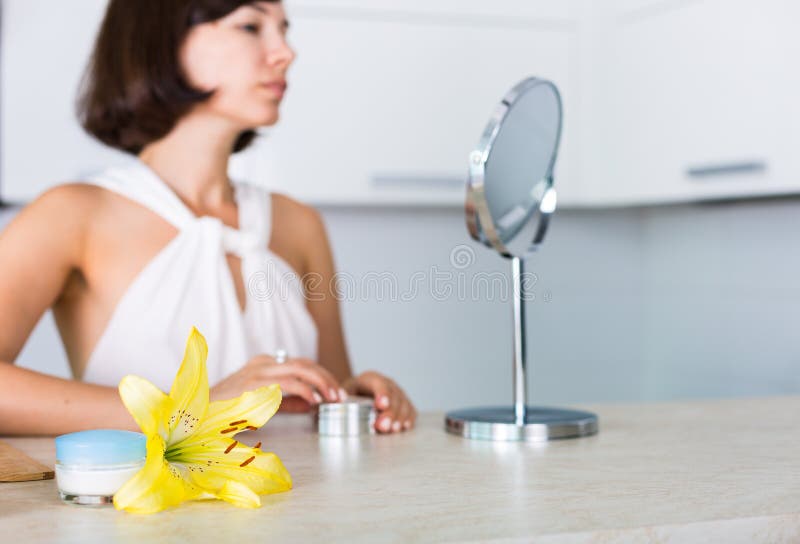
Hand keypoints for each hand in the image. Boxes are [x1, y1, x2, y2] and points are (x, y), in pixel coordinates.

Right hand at [210, 355, 347, 411]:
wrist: (194, 415)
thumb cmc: (224, 413)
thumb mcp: (261, 404)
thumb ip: (286, 402)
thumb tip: (312, 403)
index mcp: (263, 364)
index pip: (301, 364)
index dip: (322, 376)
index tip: (335, 391)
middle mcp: (262, 363)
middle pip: (304, 363)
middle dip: (326, 378)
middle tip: (341, 395)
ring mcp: (257, 371)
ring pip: (300, 368)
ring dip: (321, 383)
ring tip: (333, 398)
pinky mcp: (254, 383)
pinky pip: (288, 382)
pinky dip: (306, 390)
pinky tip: (314, 401)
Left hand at [343, 371, 415, 433]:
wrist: (357, 396)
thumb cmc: (348, 397)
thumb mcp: (340, 394)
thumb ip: (339, 397)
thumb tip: (337, 400)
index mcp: (370, 378)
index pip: (378, 383)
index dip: (381, 393)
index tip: (381, 405)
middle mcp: (387, 383)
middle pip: (393, 396)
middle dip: (390, 412)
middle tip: (384, 426)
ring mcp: (398, 393)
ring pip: (403, 404)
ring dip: (399, 418)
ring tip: (393, 429)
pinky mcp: (404, 404)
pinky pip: (410, 410)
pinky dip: (409, 419)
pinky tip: (404, 427)